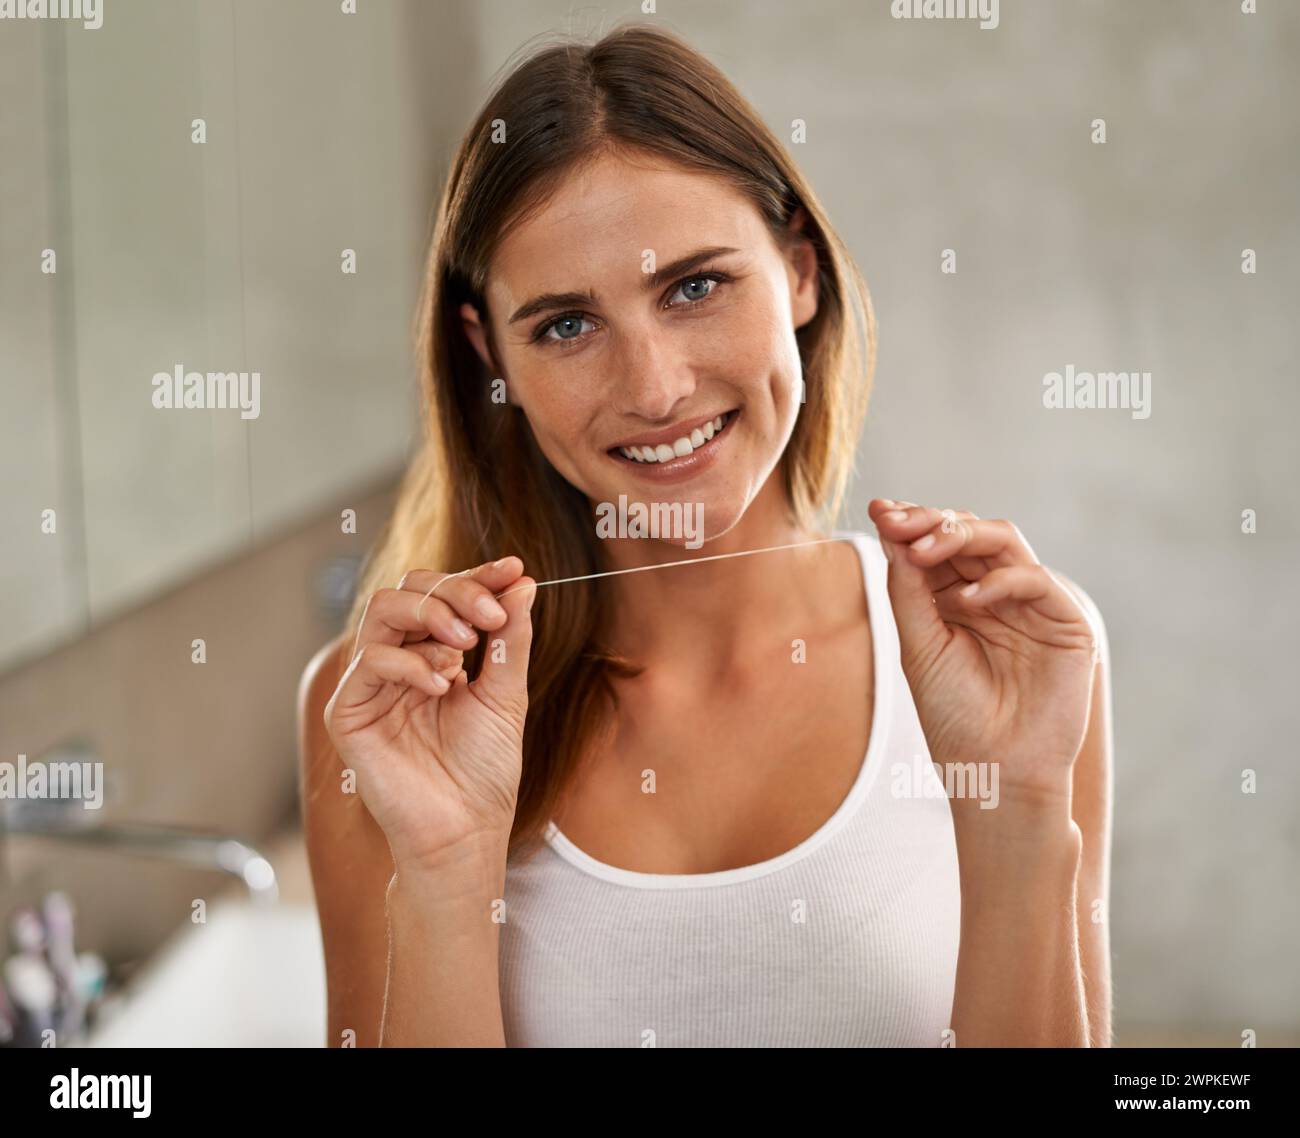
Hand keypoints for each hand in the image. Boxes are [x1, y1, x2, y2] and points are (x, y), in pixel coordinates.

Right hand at [323, 557, 536, 871]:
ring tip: (465, 647)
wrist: (466, 829)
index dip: (477, 576)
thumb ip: (509, 638)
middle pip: (409, 590)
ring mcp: (370, 685)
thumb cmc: (485, 770)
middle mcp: (397, 662)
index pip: (444, 596)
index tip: (513, 569)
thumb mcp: (506, 693)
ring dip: (432, 616)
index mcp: (433, 655)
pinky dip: (411, 662)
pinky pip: (370, 660)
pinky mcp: (348, 711)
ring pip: (383, 610)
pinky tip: (442, 685)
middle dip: (455, 591)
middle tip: (489, 616)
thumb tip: (522, 583)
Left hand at [868, 500, 1098, 805]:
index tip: (879, 510)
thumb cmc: (954, 716)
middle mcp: (995, 595)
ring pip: (1002, 541)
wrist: (995, 773)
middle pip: (968, 534)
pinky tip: (967, 600)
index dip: (910, 524)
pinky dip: (999, 581)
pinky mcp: (1067, 622)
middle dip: (931, 522)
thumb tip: (893, 531)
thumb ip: (908, 589)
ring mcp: (1031, 604)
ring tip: (925, 548)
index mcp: (958, 599)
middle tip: (898, 522)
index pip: (936, 545)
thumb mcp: (919, 645)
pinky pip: (1034, 579)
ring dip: (960, 535)